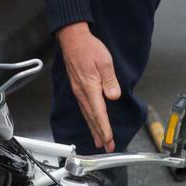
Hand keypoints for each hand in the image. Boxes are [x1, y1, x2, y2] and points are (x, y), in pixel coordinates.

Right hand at [57, 22, 120, 152]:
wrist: (72, 39)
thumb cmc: (88, 48)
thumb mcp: (105, 61)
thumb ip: (110, 80)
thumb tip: (113, 95)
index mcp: (90, 87)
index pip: (99, 112)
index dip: (104, 128)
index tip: (108, 139)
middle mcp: (82, 92)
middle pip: (92, 118)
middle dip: (100, 134)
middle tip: (106, 146)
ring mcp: (79, 91)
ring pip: (87, 115)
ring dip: (94, 129)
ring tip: (99, 140)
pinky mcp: (78, 88)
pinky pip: (84, 108)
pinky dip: (89, 119)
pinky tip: (92, 122)